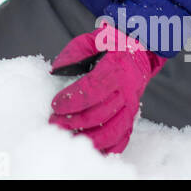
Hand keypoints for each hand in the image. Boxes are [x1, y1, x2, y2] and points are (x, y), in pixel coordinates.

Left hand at [48, 24, 166, 153]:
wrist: (136, 53)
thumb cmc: (107, 47)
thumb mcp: (88, 42)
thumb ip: (71, 55)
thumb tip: (55, 72)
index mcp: (116, 67)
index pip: (93, 89)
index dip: (73, 100)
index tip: (55, 105)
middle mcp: (127, 89)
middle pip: (100, 113)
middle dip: (74, 121)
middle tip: (54, 122)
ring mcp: (132, 106)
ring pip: (112, 131)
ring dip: (88, 138)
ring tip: (67, 136)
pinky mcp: (132, 118)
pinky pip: (122, 139)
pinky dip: (107, 148)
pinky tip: (89, 148)